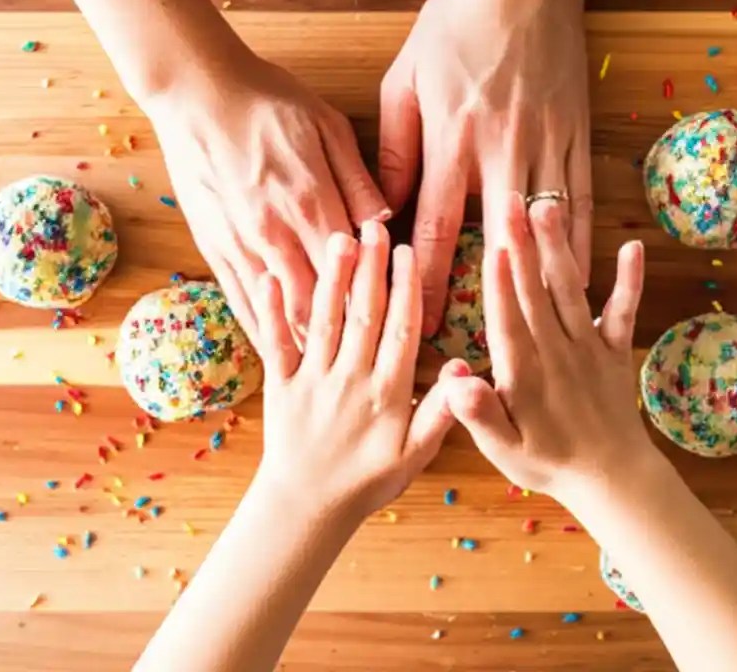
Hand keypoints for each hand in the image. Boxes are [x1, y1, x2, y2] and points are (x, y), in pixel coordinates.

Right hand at [150, 52, 388, 340]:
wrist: (196, 93)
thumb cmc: (265, 101)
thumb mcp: (327, 125)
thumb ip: (357, 179)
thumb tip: (384, 219)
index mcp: (311, 202)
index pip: (355, 268)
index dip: (376, 293)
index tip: (395, 308)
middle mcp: (276, 233)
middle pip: (320, 303)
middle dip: (347, 329)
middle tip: (371, 346)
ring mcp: (242, 245)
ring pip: (282, 313)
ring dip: (309, 339)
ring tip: (334, 361)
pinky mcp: (215, 249)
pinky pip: (243, 303)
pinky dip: (266, 330)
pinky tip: (282, 347)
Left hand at [251, 222, 469, 518]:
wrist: (308, 508)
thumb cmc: (367, 483)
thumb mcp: (415, 457)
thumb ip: (441, 415)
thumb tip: (466, 373)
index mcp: (387, 393)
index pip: (401, 330)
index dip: (405, 289)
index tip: (407, 253)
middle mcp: (350, 380)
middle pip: (364, 314)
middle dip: (370, 269)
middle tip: (374, 228)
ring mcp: (313, 380)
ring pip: (324, 320)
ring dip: (332, 277)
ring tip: (338, 238)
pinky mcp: (281, 385)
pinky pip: (275, 343)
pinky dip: (271, 311)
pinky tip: (270, 278)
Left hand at [379, 0, 595, 333]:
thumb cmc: (455, 28)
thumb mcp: (405, 82)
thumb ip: (395, 151)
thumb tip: (385, 210)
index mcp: (453, 141)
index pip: (436, 231)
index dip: (428, 286)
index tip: (422, 329)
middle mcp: (502, 151)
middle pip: (494, 244)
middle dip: (485, 302)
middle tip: (481, 349)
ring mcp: (546, 145)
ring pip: (547, 231)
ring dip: (541, 284)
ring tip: (537, 332)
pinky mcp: (577, 135)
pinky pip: (584, 202)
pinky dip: (582, 245)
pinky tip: (580, 281)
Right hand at [442, 191, 652, 498]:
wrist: (612, 478)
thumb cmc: (548, 462)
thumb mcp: (503, 447)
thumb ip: (478, 413)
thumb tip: (455, 381)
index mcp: (524, 373)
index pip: (508, 320)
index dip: (501, 283)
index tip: (496, 245)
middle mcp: (557, 352)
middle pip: (535, 291)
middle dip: (522, 245)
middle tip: (512, 202)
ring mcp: (588, 348)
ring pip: (570, 290)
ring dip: (558, 247)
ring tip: (548, 208)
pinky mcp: (615, 350)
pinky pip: (623, 311)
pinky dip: (630, 280)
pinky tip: (632, 248)